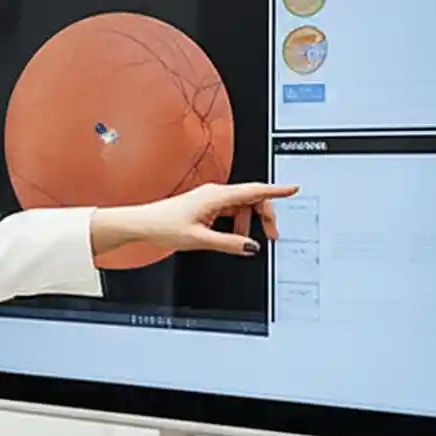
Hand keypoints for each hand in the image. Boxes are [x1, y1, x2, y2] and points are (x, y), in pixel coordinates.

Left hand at [89, 182, 299, 257]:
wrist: (142, 224)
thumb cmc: (163, 226)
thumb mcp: (200, 239)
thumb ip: (228, 243)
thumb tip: (250, 246)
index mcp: (215, 196)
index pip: (253, 190)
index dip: (276, 191)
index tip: (293, 189)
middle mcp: (214, 193)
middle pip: (251, 199)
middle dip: (265, 216)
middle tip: (272, 235)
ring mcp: (209, 199)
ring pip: (240, 207)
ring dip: (248, 223)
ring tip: (248, 241)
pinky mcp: (204, 206)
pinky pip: (229, 211)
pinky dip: (236, 223)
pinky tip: (234, 236)